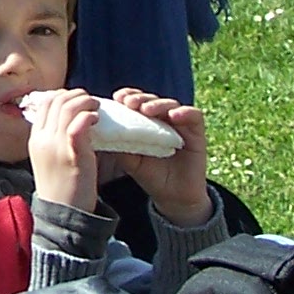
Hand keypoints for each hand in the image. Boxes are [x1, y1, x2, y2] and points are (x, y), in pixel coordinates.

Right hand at [27, 89, 100, 213]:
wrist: (63, 213)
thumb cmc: (61, 187)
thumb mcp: (49, 159)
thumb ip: (54, 139)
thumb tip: (69, 121)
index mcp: (35, 139)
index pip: (44, 103)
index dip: (62, 95)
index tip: (75, 98)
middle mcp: (42, 140)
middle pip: (56, 102)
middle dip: (75, 95)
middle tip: (89, 100)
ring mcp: (56, 146)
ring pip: (67, 108)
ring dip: (85, 102)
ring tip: (96, 107)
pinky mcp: (72, 154)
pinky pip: (78, 124)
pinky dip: (88, 116)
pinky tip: (96, 118)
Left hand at [106, 89, 214, 226]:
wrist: (173, 197)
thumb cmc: (150, 175)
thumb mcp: (130, 159)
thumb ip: (117, 144)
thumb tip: (96, 130)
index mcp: (146, 121)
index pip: (137, 101)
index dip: (128, 96)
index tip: (117, 98)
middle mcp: (163, 119)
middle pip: (153, 99)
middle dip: (140, 98)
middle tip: (129, 103)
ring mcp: (181, 124)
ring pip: (171, 104)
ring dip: (158, 104)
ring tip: (147, 110)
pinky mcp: (197, 133)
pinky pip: (194, 116)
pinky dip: (184, 113)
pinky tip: (173, 116)